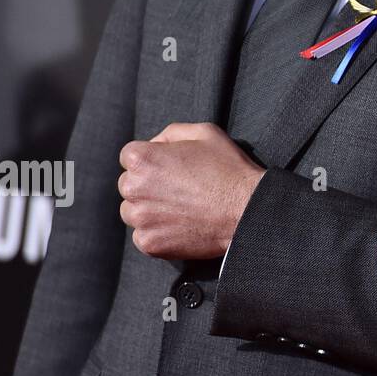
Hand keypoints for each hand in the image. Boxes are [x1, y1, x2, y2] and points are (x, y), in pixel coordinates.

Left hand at [118, 122, 265, 259]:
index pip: (130, 157)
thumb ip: (172, 133)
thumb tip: (156, 142)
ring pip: (132, 211)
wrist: (246, 209)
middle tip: (178, 188)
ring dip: (149, 209)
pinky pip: (143, 236)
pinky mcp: (149, 243)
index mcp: (143, 159)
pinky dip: (158, 232)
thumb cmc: (228, 168)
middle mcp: (134, 188)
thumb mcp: (205, 132)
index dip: (151, 160)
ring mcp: (141, 218)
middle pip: (129, 185)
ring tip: (179, 208)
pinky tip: (181, 225)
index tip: (169, 168)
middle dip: (148, 185)